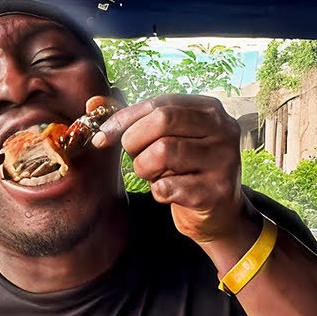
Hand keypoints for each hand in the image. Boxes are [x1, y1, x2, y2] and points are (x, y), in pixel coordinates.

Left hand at [92, 94, 255, 243]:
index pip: (159, 103)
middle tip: (136, 158)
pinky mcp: (216, 191)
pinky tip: (170, 193)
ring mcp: (224, 160)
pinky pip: (167, 187)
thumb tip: (92, 104)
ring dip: (145, 168)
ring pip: (162, 152)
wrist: (218, 212)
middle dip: (135, 141)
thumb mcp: (167, 138)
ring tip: (156, 175)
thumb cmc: (184, 169)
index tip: (102, 137)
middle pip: (162, 120)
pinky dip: (158, 192)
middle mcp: (223, 129)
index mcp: (210, 109)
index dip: (124, 118)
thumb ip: (135, 120)